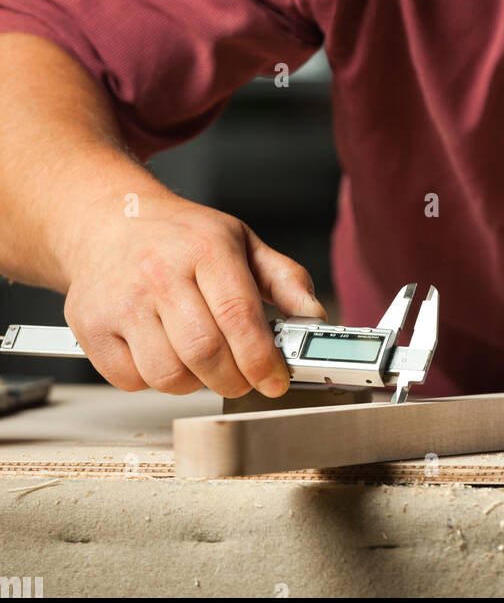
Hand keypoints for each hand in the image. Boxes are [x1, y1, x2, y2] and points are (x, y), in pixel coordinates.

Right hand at [62, 192, 326, 397]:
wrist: (111, 220)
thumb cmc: (180, 236)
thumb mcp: (241, 241)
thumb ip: (284, 279)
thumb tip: (313, 316)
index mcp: (204, 248)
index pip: (239, 316)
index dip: (262, 359)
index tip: (276, 379)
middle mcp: (159, 273)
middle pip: (205, 354)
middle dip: (235, 379)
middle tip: (244, 377)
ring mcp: (121, 301)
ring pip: (168, 376)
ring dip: (195, 382)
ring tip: (201, 360)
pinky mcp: (92, 326)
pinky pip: (131, 381)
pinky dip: (154, 381)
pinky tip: (163, 352)